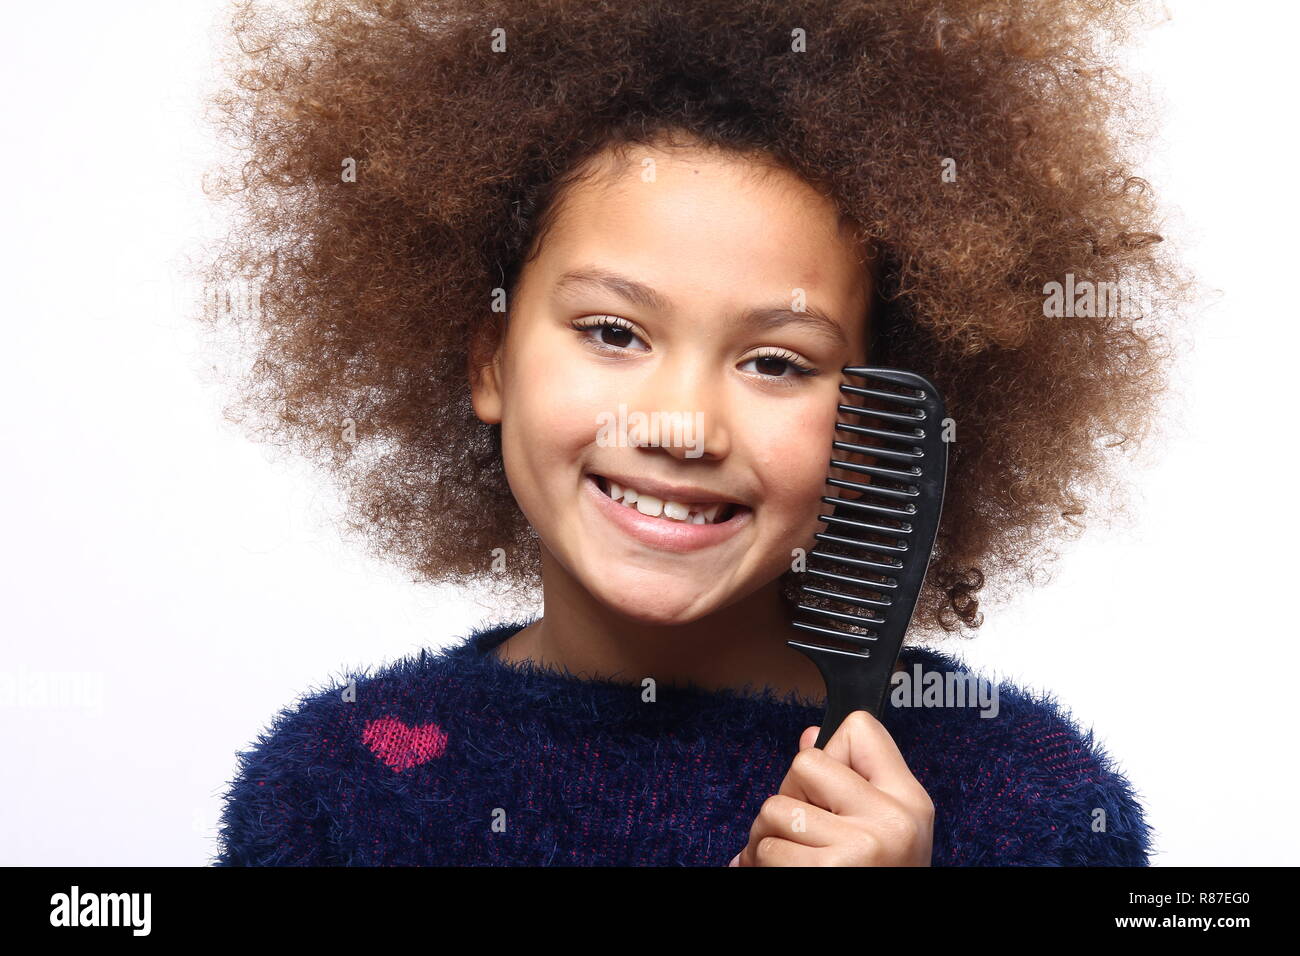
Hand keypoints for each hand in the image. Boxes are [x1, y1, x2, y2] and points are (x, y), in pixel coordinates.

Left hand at [728, 710, 933, 865]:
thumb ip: (852, 779)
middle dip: (790, 798)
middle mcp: (891, 822)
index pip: (859, 729)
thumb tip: (812, 737)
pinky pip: (763, 852)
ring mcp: (859, 850)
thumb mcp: (884, 827)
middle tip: (808, 835)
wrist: (887, 944)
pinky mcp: (825, 874)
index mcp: (909, 801)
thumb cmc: (877, 878)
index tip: (833, 791)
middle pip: (803, 765)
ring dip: (768, 840)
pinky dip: (759, 868)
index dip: (832, 754)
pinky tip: (786, 877)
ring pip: (773, 811)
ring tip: (795, 862)